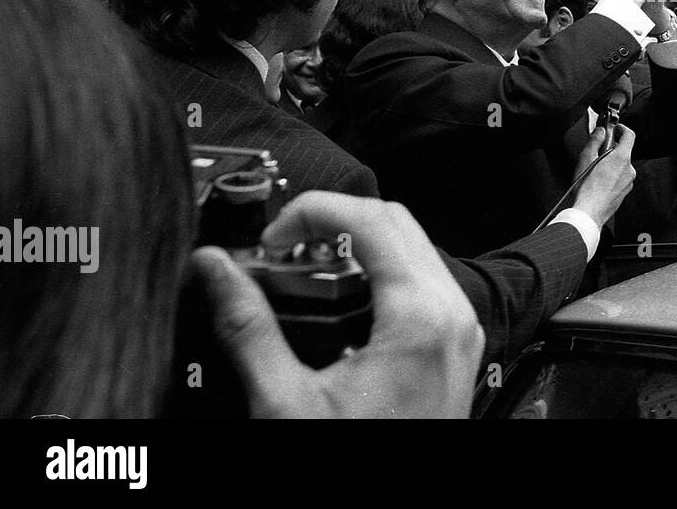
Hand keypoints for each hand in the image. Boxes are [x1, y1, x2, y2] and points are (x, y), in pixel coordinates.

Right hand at [191, 191, 483, 418]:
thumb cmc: (355, 466)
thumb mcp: (287, 399)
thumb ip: (248, 326)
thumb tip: (216, 270)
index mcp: (420, 316)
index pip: (371, 217)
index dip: (312, 210)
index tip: (272, 235)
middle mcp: (452, 313)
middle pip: (397, 220)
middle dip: (333, 220)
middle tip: (281, 249)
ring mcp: (460, 329)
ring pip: (414, 246)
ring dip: (357, 244)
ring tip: (303, 274)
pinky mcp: (456, 345)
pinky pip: (424, 280)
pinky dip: (381, 272)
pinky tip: (341, 302)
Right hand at [571, 124, 635, 226]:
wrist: (589, 213)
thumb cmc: (586, 189)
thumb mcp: (585, 158)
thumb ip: (595, 140)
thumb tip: (600, 132)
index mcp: (621, 158)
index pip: (629, 135)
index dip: (621, 128)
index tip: (614, 129)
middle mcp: (629, 170)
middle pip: (624, 151)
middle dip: (611, 149)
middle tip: (597, 151)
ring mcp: (628, 182)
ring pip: (621, 166)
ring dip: (611, 163)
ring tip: (595, 170)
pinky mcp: (624, 192)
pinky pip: (620, 178)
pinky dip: (612, 175)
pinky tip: (598, 181)